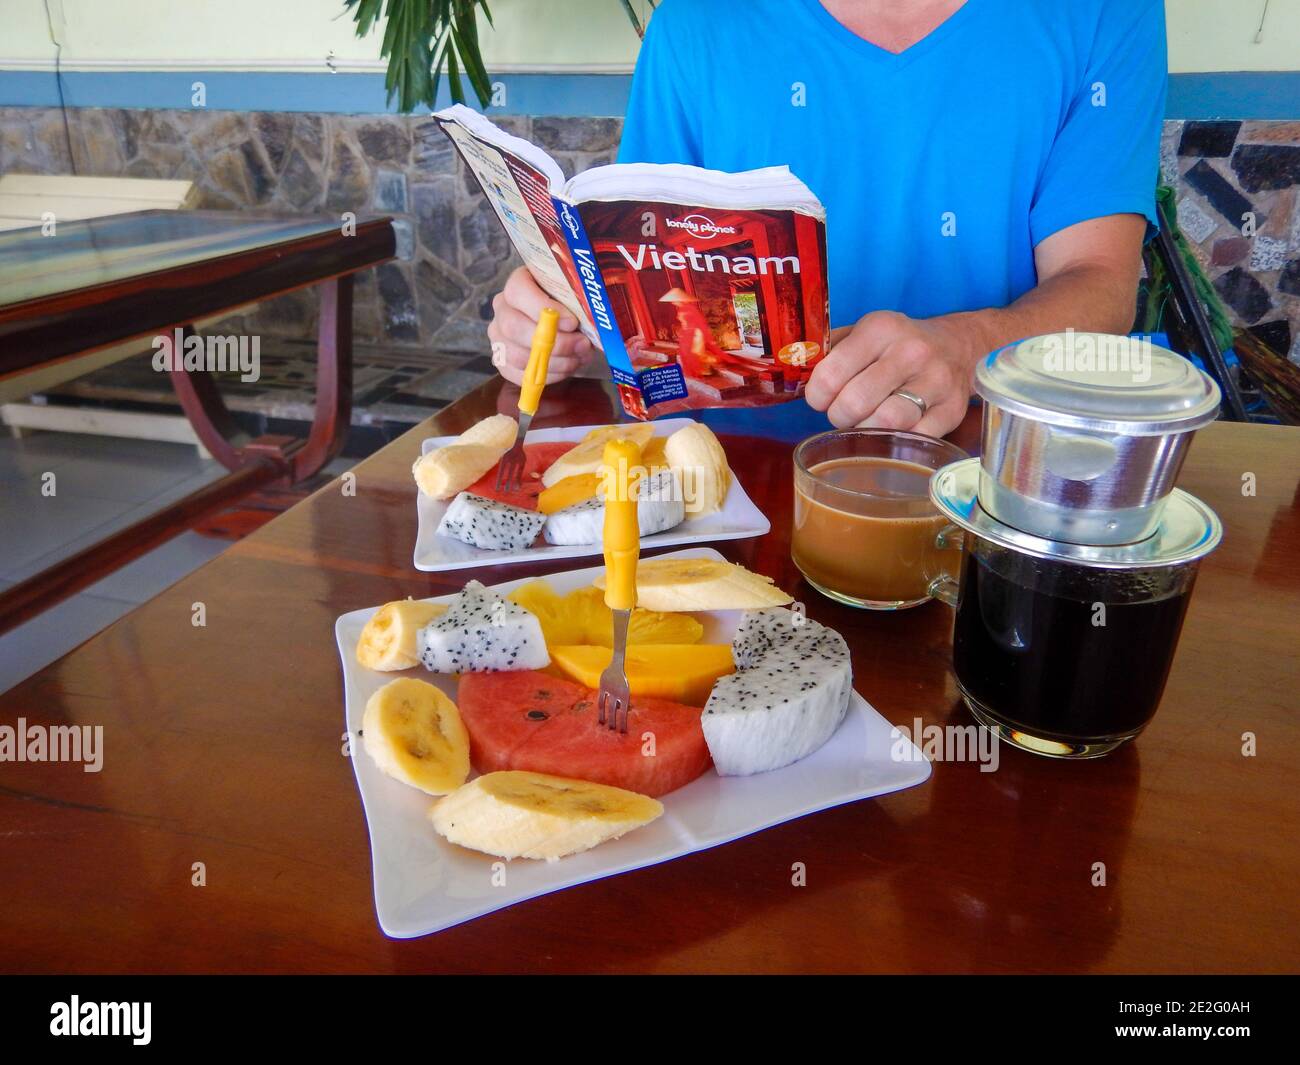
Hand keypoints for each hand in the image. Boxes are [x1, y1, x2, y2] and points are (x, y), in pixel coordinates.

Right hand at [487, 266, 593, 384]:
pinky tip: (568, 368)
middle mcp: (503, 309)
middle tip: (582, 344)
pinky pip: (520, 375)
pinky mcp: (504, 362)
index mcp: (518, 284)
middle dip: (553, 342)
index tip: (571, 322)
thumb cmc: (571, 305)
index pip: (518, 292)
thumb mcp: (575, 295)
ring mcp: (499, 336)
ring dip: (554, 362)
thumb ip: (579, 302)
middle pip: (513, 327)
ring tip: (579, 357)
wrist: (564, 323)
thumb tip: (591, 322)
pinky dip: (548, 376)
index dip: (542, 307)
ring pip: (517, 356)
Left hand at [804, 311, 976, 436]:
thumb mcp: (863, 333)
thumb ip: (827, 350)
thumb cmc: (897, 345)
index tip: (821, 398)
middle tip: (842, 413)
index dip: (816, 396)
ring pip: (884, 423)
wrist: (959, 347)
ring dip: (865, 431)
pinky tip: (889, 432)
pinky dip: (894, 442)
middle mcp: (910, 352)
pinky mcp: (952, 410)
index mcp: (880, 329)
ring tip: (864, 422)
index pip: (830, 375)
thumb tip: (791, 369)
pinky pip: (912, 439)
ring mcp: (936, 381)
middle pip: (854, 403)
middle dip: (839, 416)